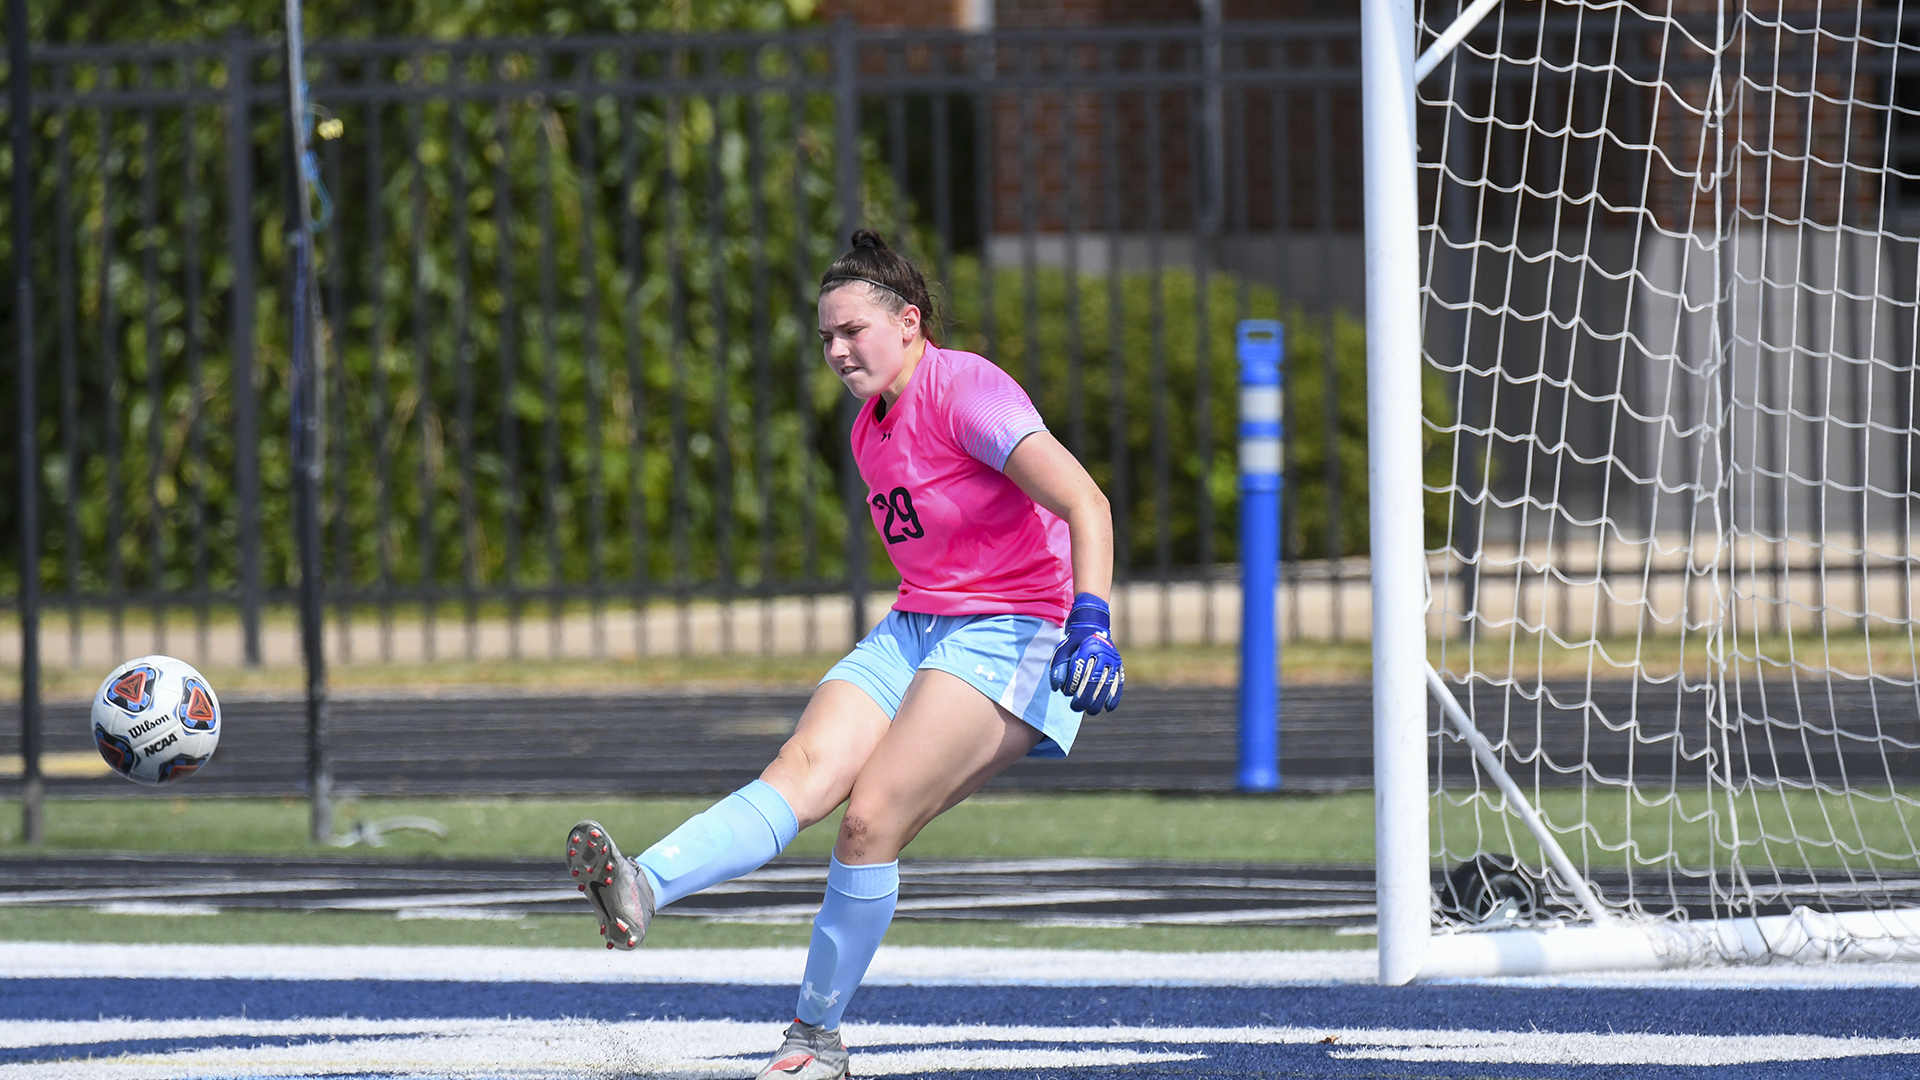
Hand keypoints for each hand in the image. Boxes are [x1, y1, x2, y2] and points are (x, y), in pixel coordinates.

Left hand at [1049, 593, 1124, 714]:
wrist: (1093, 629)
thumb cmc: (1074, 644)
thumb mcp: (1062, 650)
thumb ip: (1058, 667)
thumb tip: (1057, 688)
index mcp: (1088, 646)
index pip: (1080, 668)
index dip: (1073, 683)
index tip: (1066, 694)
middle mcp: (1104, 652)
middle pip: (1095, 678)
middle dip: (1085, 696)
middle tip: (1076, 708)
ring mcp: (1114, 660)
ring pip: (1108, 683)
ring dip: (1099, 700)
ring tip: (1091, 711)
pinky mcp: (1120, 667)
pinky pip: (1119, 683)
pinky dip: (1115, 696)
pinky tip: (1108, 708)